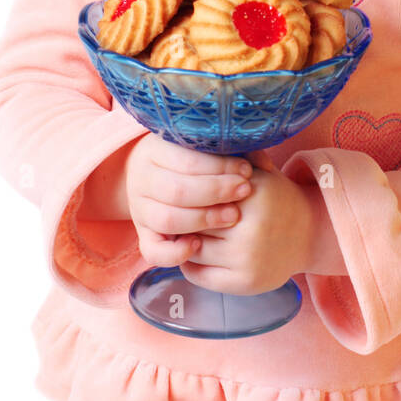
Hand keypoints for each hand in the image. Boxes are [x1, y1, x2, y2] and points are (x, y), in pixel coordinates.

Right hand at [124, 133, 256, 268]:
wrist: (164, 177)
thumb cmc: (197, 161)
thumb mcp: (207, 148)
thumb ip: (229, 150)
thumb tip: (261, 162)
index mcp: (153, 150)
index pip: (187, 161)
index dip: (220, 167)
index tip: (247, 171)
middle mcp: (140, 179)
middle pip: (177, 190)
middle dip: (216, 192)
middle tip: (245, 191)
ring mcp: (140, 209)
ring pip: (167, 219)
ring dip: (203, 219)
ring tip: (233, 216)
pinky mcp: (144, 236)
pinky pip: (154, 251)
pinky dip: (176, 252)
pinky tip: (198, 244)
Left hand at [179, 150, 320, 295]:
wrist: (308, 233)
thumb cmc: (274, 199)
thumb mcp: (260, 171)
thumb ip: (231, 159)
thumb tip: (194, 150)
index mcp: (253, 193)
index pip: (198, 192)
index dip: (187, 193)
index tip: (179, 192)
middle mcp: (251, 227)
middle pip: (193, 221)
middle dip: (184, 217)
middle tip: (177, 214)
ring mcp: (248, 258)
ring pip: (192, 248)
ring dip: (184, 241)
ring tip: (188, 232)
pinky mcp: (245, 283)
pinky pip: (198, 275)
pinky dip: (190, 264)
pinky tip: (196, 253)